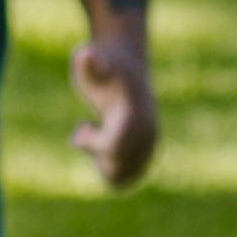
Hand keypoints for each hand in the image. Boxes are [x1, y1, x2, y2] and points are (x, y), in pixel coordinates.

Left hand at [70, 28, 158, 189]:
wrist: (126, 65)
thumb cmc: (102, 63)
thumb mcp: (90, 59)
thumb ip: (88, 59)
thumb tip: (88, 55)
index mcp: (136, 116)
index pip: (112, 149)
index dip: (92, 144)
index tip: (85, 124)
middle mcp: (149, 135)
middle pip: (115, 169)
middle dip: (96, 154)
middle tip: (90, 127)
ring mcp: (151, 147)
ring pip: (119, 179)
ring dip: (101, 163)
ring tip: (100, 136)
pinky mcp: (147, 156)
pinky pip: (124, 181)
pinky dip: (108, 170)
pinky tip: (105, 146)